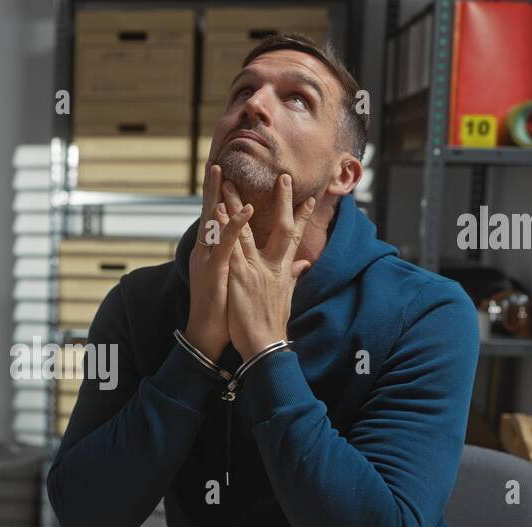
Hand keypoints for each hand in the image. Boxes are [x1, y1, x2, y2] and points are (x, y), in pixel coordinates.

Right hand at [185, 162, 250, 360]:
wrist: (209, 336)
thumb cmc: (226, 313)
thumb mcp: (244, 286)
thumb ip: (266, 269)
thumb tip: (297, 262)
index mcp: (215, 254)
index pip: (220, 220)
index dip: (223, 199)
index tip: (226, 176)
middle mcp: (207, 253)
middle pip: (210, 213)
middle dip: (212, 188)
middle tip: (215, 163)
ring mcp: (208, 260)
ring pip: (212, 222)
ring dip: (215, 196)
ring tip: (219, 172)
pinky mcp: (214, 270)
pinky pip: (226, 244)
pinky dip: (235, 225)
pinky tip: (245, 210)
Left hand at [222, 174, 315, 359]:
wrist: (264, 344)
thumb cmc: (273, 323)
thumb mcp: (287, 296)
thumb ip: (294, 277)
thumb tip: (304, 266)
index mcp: (284, 269)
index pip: (296, 237)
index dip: (304, 216)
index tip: (311, 196)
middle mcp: (273, 265)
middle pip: (281, 226)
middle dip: (284, 201)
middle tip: (284, 177)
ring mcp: (256, 268)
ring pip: (247, 230)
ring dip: (237, 205)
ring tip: (230, 183)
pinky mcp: (239, 275)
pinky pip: (231, 246)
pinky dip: (226, 229)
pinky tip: (219, 212)